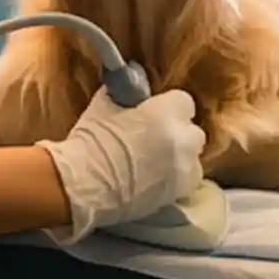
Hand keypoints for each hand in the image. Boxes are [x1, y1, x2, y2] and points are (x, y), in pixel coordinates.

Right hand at [39, 88, 205, 244]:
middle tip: (154, 136)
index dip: (167, 105)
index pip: (183, 101)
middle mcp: (184, 141)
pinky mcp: (178, 195)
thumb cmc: (91, 141)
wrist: (85, 186)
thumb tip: (127, 83)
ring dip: (179, 157)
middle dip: (178, 132)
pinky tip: (153, 181)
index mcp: (167, 113)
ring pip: (192, 159)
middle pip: (193, 131)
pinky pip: (185, 182)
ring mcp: (184, 170)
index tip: (153, 111)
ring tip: (154, 162)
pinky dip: (174, 179)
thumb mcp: (102, 106)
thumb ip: (123, 93)